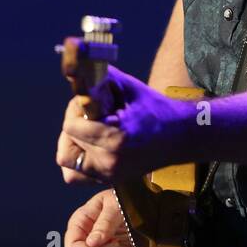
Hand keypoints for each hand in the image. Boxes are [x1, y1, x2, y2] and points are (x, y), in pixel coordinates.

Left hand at [55, 65, 189, 184]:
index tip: (87, 103)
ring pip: (66, 160)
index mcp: (114, 137)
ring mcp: (109, 174)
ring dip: (72, 143)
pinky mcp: (110, 179)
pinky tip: (89, 147)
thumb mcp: (129, 88)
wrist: (180, 136)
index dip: (75, 110)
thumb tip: (79, 67)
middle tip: (88, 114)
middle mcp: (109, 160)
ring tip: (86, 132)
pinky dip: (77, 160)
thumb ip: (102, 77)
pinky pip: (76, 176)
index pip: (71, 127)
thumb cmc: (156, 109)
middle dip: (74, 123)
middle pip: (68, 141)